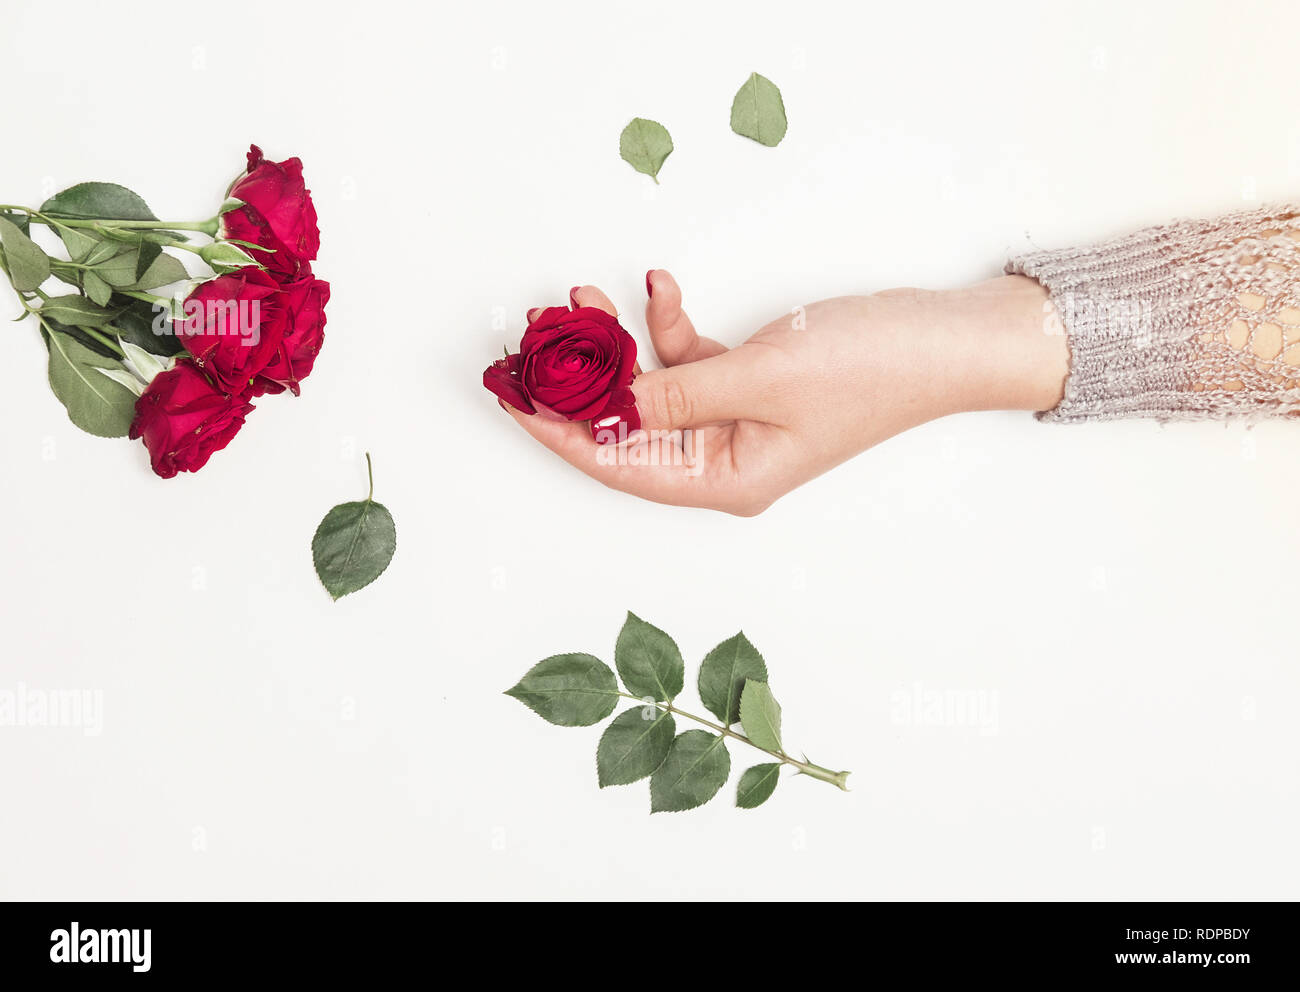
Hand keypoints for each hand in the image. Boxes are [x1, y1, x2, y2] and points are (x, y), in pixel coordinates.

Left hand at [499, 270, 1065, 514]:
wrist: (944, 338)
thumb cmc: (871, 369)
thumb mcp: (762, 378)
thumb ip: (677, 392)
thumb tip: (606, 405)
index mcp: (727, 480)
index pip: (619, 463)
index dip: (560, 430)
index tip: (513, 395)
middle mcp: (723, 459)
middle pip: (627, 426)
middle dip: (580, 379)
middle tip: (537, 333)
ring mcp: (734, 421)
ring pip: (651, 387)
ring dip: (618, 343)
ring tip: (583, 296)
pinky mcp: (748, 384)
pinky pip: (686, 360)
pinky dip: (667, 326)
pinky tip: (657, 285)